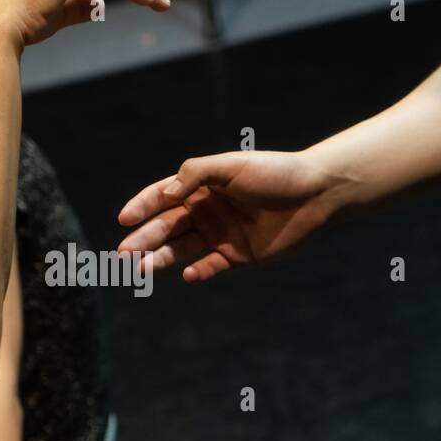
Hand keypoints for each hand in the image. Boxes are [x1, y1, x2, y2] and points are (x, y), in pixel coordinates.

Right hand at [118, 150, 350, 281]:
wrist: (317, 196)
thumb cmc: (275, 173)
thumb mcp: (231, 165)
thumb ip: (195, 174)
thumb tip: (165, 194)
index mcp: (203, 186)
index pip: (163, 196)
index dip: (142, 207)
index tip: (123, 219)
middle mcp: (208, 211)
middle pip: (168, 227)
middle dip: (144, 239)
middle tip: (124, 254)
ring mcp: (222, 234)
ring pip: (183, 249)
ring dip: (162, 259)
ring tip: (143, 269)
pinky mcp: (238, 255)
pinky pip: (211, 266)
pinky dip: (198, 271)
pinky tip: (188, 275)